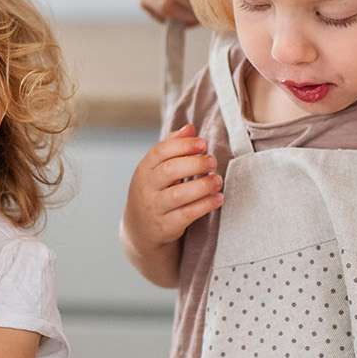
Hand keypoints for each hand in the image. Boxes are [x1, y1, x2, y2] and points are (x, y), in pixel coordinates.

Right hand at [122, 124, 224, 252]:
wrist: (139, 230)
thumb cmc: (154, 192)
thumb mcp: (156, 170)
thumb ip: (172, 148)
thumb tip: (190, 127)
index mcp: (144, 169)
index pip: (160, 152)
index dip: (183, 145)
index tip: (203, 143)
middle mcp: (146, 188)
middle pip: (170, 171)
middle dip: (195, 163)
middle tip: (212, 161)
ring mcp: (155, 208)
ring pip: (179, 194)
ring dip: (202, 185)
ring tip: (217, 180)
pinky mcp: (166, 227)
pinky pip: (187, 214)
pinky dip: (204, 205)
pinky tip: (217, 198)